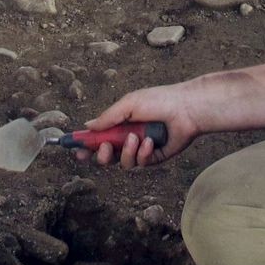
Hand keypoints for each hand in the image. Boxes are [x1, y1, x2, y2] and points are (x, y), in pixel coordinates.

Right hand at [74, 82, 201, 169]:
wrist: (186, 108)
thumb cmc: (158, 101)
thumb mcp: (129, 104)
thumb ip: (107, 117)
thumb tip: (87, 126)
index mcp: (121, 123)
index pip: (99, 138)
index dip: (87, 146)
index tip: (78, 152)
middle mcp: (129, 138)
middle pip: (107, 156)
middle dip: (102, 156)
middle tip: (106, 147)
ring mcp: (141, 149)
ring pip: (123, 163)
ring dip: (126, 152)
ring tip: (136, 138)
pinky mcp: (154, 158)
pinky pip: (141, 163)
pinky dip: (143, 153)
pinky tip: (151, 142)